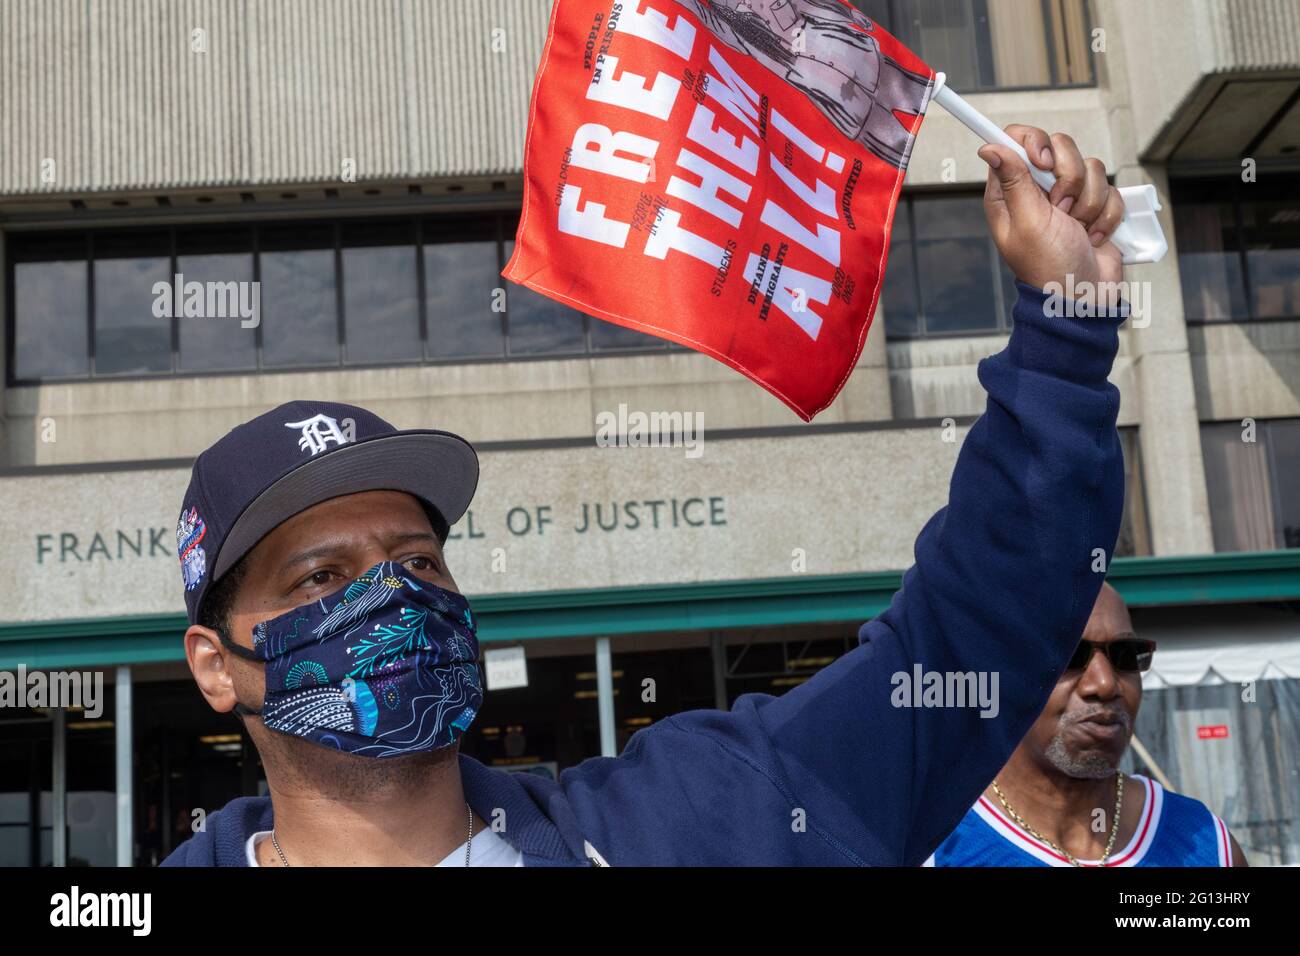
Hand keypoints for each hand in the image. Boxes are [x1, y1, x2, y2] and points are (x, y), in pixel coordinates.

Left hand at [978, 127, 1123, 298]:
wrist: (1085, 296)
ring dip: (1089, 203)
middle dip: (1069, 179)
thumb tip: (989, 148)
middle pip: (1060, 147)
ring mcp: (1067, 197)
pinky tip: (1093, 236)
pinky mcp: (1094, 206)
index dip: (1034, 143)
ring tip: (1077, 229)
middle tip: (1061, 209)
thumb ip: (1014, 180)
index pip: (1016, 140)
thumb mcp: (1028, 222)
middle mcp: (1037, 190)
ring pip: (1091, 168)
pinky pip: (1111, 189)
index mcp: (1010, 192)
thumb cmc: (1049, 267)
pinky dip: (1106, 215)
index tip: (1043, 163)